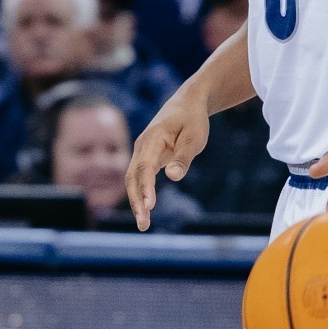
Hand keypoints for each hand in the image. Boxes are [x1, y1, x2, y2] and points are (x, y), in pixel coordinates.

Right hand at [125, 95, 209, 230]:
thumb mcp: (195, 137)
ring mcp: (142, 152)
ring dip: (136, 201)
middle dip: (136, 201)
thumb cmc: (193, 120)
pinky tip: (146, 211)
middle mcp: (142, 146)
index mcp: (153, 139)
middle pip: (132, 176)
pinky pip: (140, 178)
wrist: (186, 103)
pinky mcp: (146, 158)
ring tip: (144, 225)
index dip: (146, 188)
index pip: (145, 167)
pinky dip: (140, 194)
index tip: (150, 207)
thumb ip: (184, 157)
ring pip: (133, 179)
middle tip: (143, 224)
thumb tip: (173, 177)